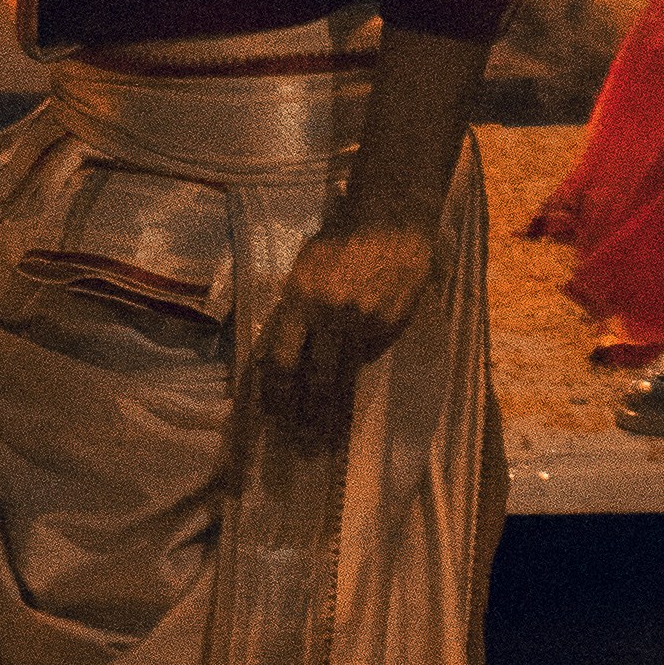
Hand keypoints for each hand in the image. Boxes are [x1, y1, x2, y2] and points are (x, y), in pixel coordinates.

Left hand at [252, 209, 435, 446]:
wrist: (390, 221)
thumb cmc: (339, 239)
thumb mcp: (306, 268)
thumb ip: (296, 308)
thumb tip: (283, 350)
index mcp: (302, 299)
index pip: (282, 359)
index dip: (276, 392)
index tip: (272, 413)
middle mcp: (331, 318)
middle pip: (315, 381)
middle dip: (306, 416)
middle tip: (300, 443)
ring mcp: (364, 327)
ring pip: (345, 381)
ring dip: (332, 413)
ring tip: (325, 439)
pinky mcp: (389, 330)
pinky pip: (368, 360)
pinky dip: (357, 373)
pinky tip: (352, 390)